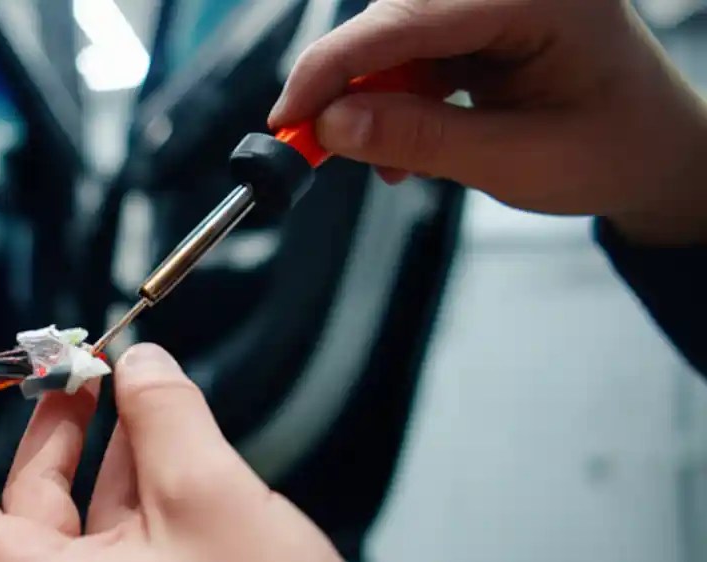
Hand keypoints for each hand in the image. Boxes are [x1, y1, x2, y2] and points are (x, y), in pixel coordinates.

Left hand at [0, 343, 436, 561]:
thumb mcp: (212, 499)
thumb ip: (165, 416)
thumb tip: (143, 368)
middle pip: (20, 497)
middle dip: (52, 423)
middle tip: (79, 365)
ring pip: (75, 519)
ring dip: (105, 454)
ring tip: (139, 396)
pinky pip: (111, 550)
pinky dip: (133, 497)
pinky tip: (167, 453)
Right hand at [269, 0, 706, 243]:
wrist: (656, 155)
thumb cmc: (611, 152)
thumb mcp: (514, 159)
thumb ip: (420, 140)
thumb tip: (333, 128)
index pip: (408, 17)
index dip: (334, 67)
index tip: (288, 117)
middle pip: (394, 17)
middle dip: (350, 84)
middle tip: (316, 146)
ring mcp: (497, 0)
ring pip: (396, 35)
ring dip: (374, 99)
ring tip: (388, 163)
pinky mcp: (484, 19)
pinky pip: (414, 49)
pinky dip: (396, 98)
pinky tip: (405, 143)